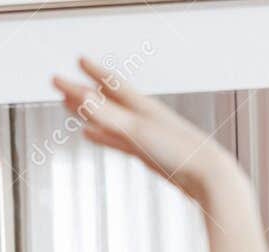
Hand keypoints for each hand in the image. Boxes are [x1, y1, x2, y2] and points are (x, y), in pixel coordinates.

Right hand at [52, 57, 232, 197]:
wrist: (204, 175)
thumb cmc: (177, 150)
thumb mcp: (136, 129)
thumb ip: (106, 114)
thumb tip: (79, 96)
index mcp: (141, 105)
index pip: (112, 83)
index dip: (94, 72)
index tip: (79, 60)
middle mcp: (141, 116)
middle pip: (106, 100)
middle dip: (84, 92)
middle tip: (64, 85)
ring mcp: (142, 134)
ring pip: (108, 119)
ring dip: (89, 113)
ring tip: (71, 107)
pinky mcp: (144, 152)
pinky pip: (115, 140)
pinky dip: (100, 135)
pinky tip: (90, 135)